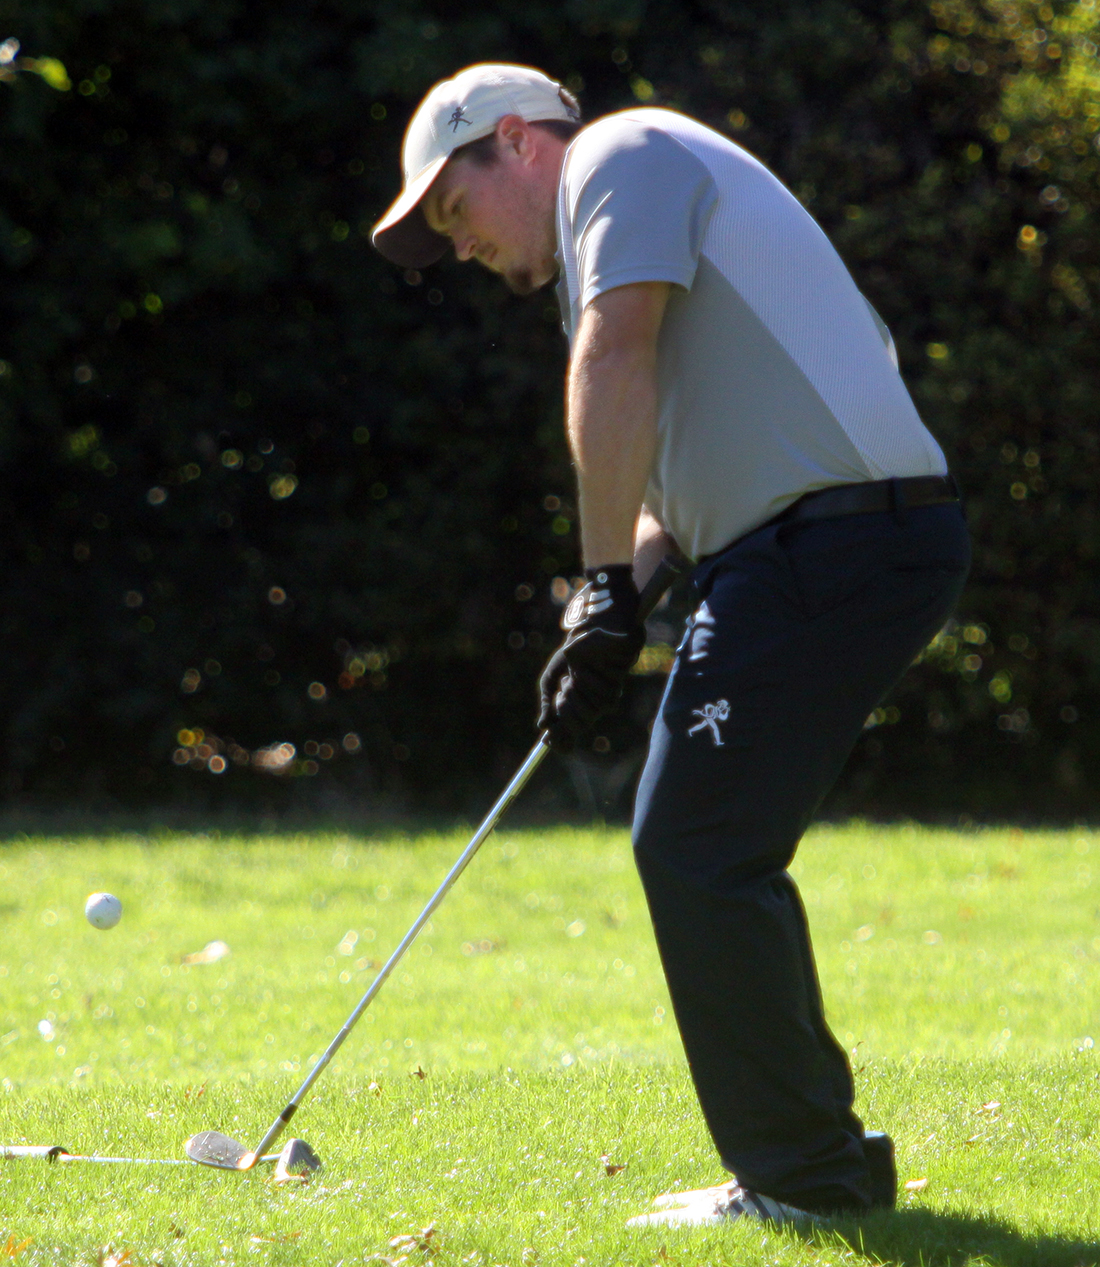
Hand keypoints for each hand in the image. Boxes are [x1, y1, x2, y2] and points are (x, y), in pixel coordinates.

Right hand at [538, 565, 644, 752]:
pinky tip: (589, 664)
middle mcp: (595, 702)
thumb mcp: (553, 674)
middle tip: (564, 688)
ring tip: (578, 669)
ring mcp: (608, 692)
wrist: (594, 622)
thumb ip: (548, 701)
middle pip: (580, 724)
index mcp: (579, 702)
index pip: (572, 730)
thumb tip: (542, 727)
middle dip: (568, 708)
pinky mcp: (618, 679)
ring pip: (592, 709)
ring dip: (579, 689)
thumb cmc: (577, 648)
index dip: (562, 740)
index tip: (551, 745)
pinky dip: (589, 677)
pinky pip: (600, 690)